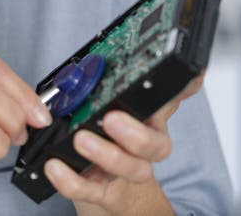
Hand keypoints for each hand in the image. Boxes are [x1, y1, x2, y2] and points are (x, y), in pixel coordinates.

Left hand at [43, 73, 204, 214]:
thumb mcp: (108, 102)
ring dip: (106, 155)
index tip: (185, 73)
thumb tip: (107, 48)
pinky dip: (72, 181)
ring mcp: (125, 171)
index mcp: (146, 117)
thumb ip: (110, 79)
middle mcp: (142, 146)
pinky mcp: (103, 192)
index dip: (182, 86)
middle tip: (111, 119)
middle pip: (156, 144)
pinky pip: (91, 190)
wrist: (104, 185)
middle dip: (136, 133)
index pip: (170, 99)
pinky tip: (55, 167)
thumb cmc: (104, 136)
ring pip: (131, 169)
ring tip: (81, 140)